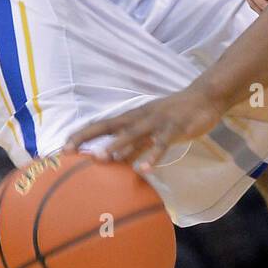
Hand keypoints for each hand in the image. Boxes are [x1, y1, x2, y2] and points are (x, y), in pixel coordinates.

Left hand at [66, 85, 223, 170]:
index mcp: (132, 116)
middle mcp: (139, 117)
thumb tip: (114, 161)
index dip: (82, 134)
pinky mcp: (175, 128)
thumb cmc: (175, 114)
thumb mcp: (150, 127)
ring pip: (133, 134)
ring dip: (116, 145)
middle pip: (109, 126)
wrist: (204, 98)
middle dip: (87, 138)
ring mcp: (157, 122)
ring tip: (99, 158)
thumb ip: (134, 143)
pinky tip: (144, 169)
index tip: (62, 147)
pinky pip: (162, 144)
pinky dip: (153, 156)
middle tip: (67, 151)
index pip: (101, 124)